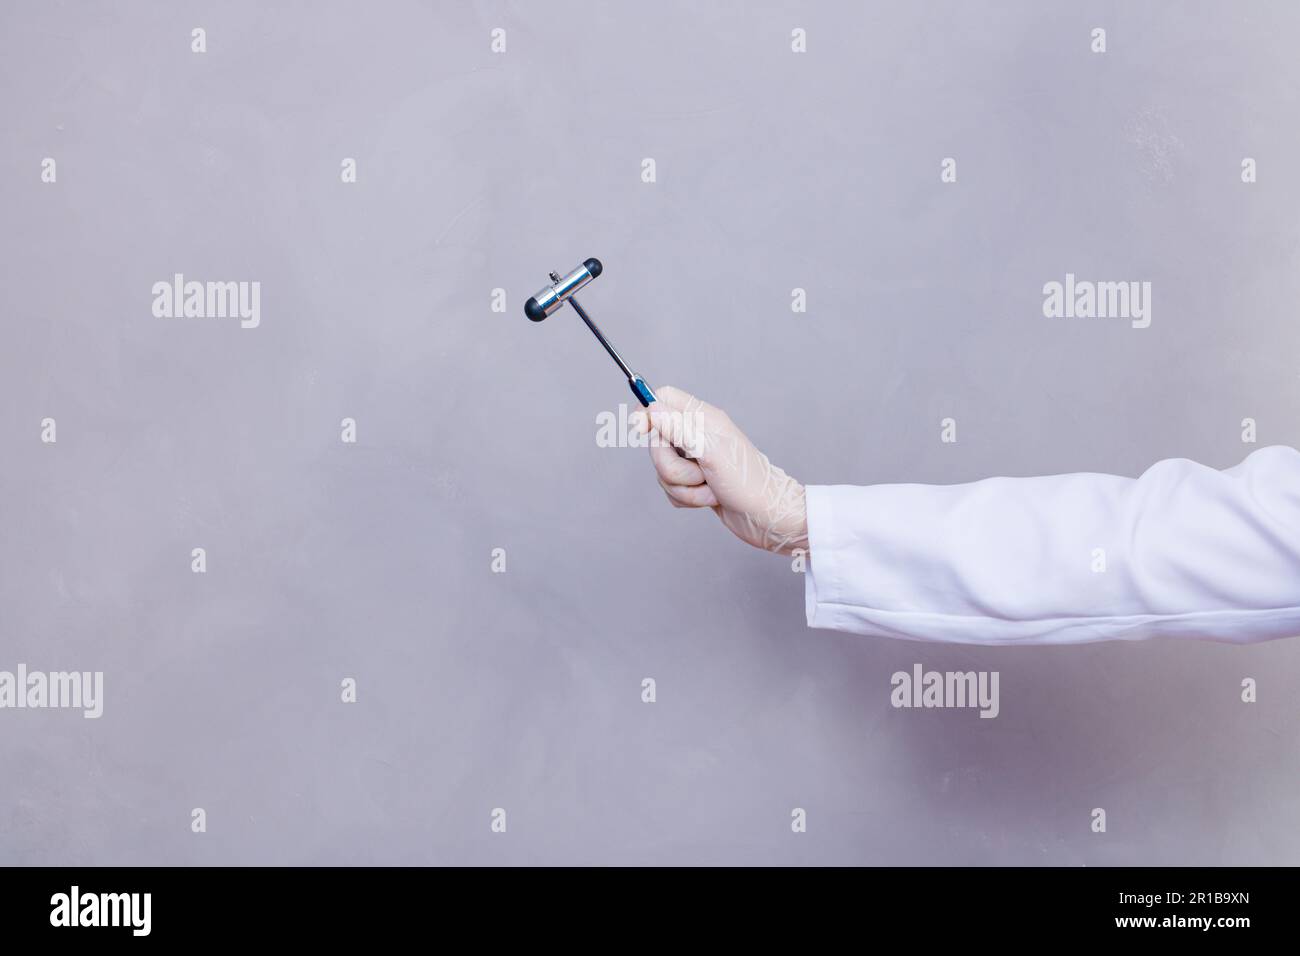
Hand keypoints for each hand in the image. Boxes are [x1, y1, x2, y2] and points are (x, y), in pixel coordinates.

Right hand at [632, 386, 808, 554]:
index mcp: (703, 419)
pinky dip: (687, 499)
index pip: (664, 398)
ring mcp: (695, 460)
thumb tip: (652, 408)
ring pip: (662, 470)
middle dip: (672, 466)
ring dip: (684, 487)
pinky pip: (670, 489)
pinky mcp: (693, 483)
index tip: (640, 430)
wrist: (766, 516)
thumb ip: (679, 428)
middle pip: (656, 441)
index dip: (647, 411)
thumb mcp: (711, 451)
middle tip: (698, 472)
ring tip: (709, 489)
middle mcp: (697, 436)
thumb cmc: (747, 482)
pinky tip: (709, 499)